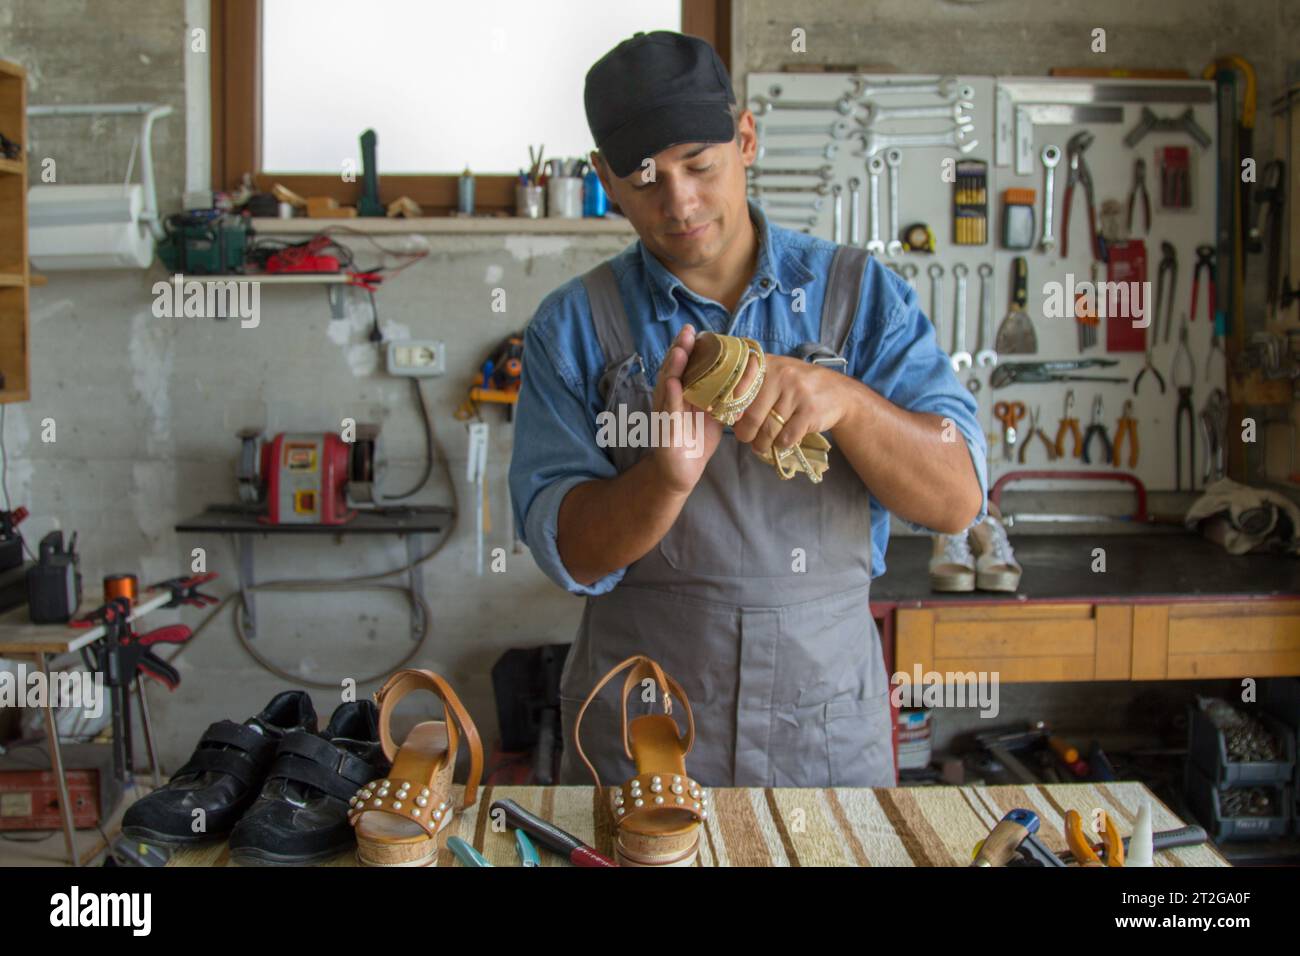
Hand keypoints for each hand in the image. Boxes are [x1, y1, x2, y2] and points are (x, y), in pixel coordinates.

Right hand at [649, 325, 722, 493]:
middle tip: (686, 332)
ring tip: (680, 351)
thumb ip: (720, 396)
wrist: (682, 473)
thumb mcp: (712, 414)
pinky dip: (670, 398)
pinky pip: (667, 412)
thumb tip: (743, 379)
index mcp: (681, 394)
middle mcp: (669, 400)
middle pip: (672, 370)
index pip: (683, 366)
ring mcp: (664, 414)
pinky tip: (674, 384)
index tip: (693, 331)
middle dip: (678, 350)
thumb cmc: (696, 440)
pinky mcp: (664, 432)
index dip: (686, 348)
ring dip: (673, 368)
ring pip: (667, 387)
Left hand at [731, 355, 850, 456]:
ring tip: (761, 445)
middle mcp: (781, 375)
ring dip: (762, 444)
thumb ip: (752, 385)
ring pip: (768, 430)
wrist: (839, 392)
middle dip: (746, 434)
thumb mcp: (775, 374)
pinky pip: (786, 437)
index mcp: (767, 365)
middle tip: (747, 438)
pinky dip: (781, 445)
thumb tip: (725, 412)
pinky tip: (781, 442)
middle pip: (752, 416)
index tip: (731, 419)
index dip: (731, 409)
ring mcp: (797, 393)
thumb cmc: (797, 387)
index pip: (738, 389)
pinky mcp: (810, 411)